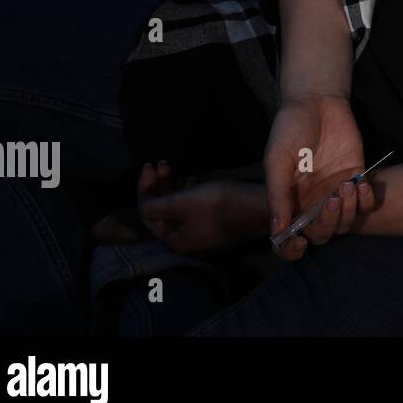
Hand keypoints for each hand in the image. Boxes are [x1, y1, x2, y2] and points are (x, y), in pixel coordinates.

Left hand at [137, 160, 268, 256]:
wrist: (260, 207)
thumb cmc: (220, 204)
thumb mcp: (184, 202)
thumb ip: (157, 205)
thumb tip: (142, 207)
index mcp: (175, 239)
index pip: (148, 214)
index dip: (145, 190)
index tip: (149, 167)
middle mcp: (184, 239)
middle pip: (160, 211)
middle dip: (157, 186)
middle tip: (159, 163)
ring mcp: (198, 230)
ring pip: (174, 207)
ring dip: (169, 186)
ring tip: (169, 165)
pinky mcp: (210, 221)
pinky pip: (187, 207)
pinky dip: (183, 191)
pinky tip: (188, 178)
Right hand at [265, 95, 376, 260]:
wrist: (317, 101)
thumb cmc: (290, 128)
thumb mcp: (277, 160)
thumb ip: (278, 195)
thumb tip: (278, 230)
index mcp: (289, 200)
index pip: (289, 238)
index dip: (292, 249)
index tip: (300, 243)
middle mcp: (312, 200)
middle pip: (322, 234)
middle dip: (329, 224)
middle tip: (331, 200)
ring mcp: (335, 190)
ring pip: (345, 222)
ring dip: (348, 211)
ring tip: (346, 186)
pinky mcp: (356, 176)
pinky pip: (365, 203)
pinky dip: (366, 201)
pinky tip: (361, 184)